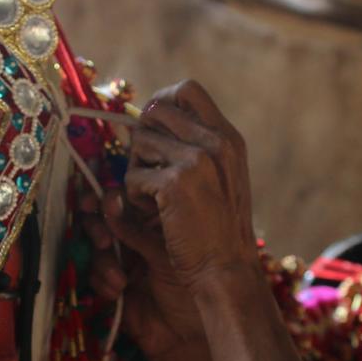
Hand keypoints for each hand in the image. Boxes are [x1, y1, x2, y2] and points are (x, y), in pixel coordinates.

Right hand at [84, 188, 205, 359]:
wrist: (192, 333)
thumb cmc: (192, 287)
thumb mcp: (167, 252)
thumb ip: (137, 229)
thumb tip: (110, 201)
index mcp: (155, 224)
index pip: (124, 203)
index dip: (106, 200)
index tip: (94, 203)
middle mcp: (137, 239)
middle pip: (102, 222)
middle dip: (97, 229)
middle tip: (104, 241)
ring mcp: (123, 263)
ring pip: (95, 249)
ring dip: (103, 262)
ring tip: (120, 279)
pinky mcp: (113, 288)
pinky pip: (94, 276)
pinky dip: (102, 282)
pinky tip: (119, 292)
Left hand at [124, 81, 258, 291]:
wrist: (226, 271)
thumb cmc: (217, 232)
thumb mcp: (220, 179)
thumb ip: (195, 147)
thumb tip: (147, 119)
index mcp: (228, 138)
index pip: (187, 90)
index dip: (161, 103)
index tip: (153, 129)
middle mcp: (216, 141)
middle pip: (155, 111)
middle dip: (143, 140)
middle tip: (151, 173)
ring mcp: (197, 159)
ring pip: (139, 143)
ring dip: (138, 172)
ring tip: (157, 200)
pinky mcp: (176, 183)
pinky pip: (133, 177)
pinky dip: (136, 200)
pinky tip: (157, 217)